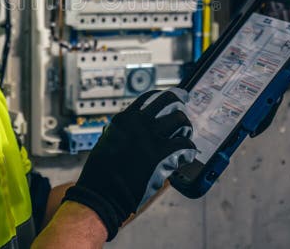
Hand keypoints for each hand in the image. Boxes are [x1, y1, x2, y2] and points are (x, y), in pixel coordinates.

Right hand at [62, 88, 197, 240]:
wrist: (103, 193)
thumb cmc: (101, 173)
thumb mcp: (107, 142)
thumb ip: (121, 132)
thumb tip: (127, 128)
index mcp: (124, 119)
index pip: (150, 98)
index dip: (168, 96)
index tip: (178, 96)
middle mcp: (138, 123)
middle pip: (170, 102)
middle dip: (180, 107)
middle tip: (184, 117)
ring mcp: (151, 137)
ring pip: (181, 121)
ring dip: (185, 130)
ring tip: (183, 139)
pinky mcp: (162, 155)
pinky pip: (186, 146)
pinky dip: (189, 151)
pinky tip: (186, 157)